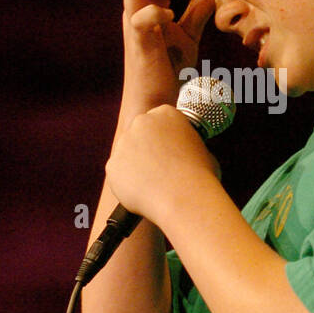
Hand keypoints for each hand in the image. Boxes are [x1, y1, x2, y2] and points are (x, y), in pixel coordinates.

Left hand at [105, 104, 221, 227]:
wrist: (184, 199)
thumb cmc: (200, 176)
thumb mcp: (201, 149)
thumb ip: (185, 144)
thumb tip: (184, 154)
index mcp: (166, 113)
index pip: (159, 119)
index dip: (164, 137)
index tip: (168, 151)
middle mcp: (141, 122)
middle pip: (139, 134)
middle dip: (146, 149)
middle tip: (160, 168)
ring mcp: (124, 143)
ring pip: (127, 154)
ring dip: (135, 166)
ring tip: (154, 184)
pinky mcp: (112, 165)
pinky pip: (118, 174)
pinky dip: (127, 184)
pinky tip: (143, 192)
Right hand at [121, 0, 226, 109]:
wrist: (157, 104)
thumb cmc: (168, 70)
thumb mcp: (188, 36)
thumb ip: (196, 12)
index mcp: (149, 5)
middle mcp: (138, 11)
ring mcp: (135, 27)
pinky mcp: (139, 46)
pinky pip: (138, 19)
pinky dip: (155, 12)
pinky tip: (172, 17)